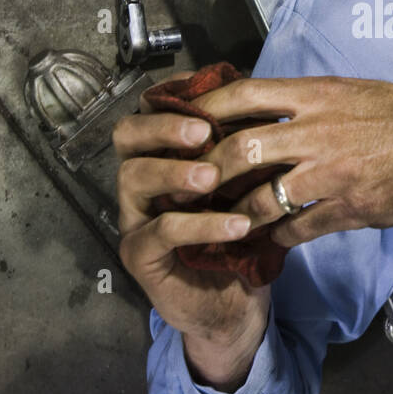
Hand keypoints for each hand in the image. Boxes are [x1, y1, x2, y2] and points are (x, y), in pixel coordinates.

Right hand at [112, 75, 270, 383]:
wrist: (237, 303)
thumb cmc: (240, 236)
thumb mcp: (247, 186)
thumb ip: (243, 150)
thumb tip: (265, 107)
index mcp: (162, 155)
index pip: (149, 111)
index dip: (171, 98)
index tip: (208, 90)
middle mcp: (140, 181)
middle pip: (126, 135)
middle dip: (162, 126)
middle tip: (203, 133)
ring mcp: (134, 217)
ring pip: (133, 177)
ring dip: (174, 171)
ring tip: (212, 178)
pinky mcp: (139, 255)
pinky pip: (160, 231)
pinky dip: (200, 224)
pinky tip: (236, 226)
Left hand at [184, 74, 392, 245]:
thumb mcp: (354, 93)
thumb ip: (310, 104)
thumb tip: (266, 113)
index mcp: (318, 94)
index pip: (242, 94)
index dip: (204, 111)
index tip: (181, 126)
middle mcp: (319, 128)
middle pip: (238, 149)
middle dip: (205, 174)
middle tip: (187, 189)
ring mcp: (334, 170)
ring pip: (261, 197)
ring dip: (236, 216)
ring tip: (219, 226)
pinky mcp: (352, 206)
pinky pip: (299, 228)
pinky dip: (278, 237)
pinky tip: (272, 241)